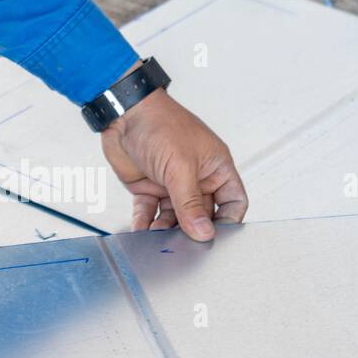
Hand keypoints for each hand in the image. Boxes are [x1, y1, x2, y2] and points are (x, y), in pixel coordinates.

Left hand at [99, 73, 248, 239]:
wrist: (124, 113)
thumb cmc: (160, 123)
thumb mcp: (180, 166)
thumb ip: (190, 203)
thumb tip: (204, 232)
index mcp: (216, 168)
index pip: (233, 202)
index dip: (228, 222)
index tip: (215, 237)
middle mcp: (196, 178)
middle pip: (202, 215)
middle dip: (192, 230)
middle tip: (182, 244)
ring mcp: (172, 184)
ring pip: (175, 218)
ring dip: (166, 230)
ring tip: (157, 238)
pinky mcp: (149, 188)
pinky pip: (150, 213)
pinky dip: (145, 223)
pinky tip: (140, 230)